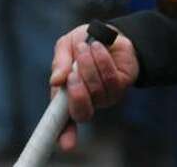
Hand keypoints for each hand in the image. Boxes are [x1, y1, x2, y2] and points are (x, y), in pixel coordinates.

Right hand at [49, 24, 138, 150]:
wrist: (110, 32)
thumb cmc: (85, 41)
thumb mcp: (66, 45)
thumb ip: (60, 62)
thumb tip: (56, 81)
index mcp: (67, 95)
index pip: (63, 122)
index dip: (64, 134)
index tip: (66, 145)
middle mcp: (87, 100)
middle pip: (82, 113)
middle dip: (77, 94)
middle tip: (72, 74)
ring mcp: (105, 96)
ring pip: (96, 90)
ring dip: (89, 66)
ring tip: (86, 47)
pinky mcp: (120, 86)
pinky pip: (111, 79)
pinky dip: (102, 61)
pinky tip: (99, 47)